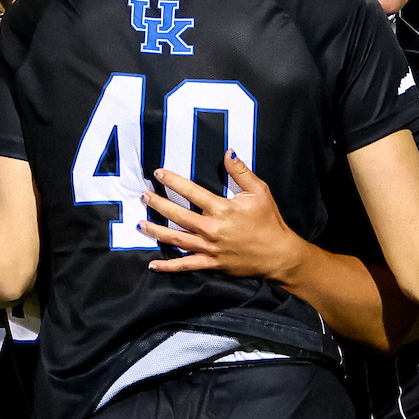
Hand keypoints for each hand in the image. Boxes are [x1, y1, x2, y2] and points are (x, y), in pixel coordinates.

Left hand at [138, 151, 299, 277]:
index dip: (173, 181)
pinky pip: (186, 265)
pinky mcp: (211, 263)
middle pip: (178, 215)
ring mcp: (210, 248)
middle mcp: (212, 228)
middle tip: (143, 196)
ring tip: (140, 224)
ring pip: (177, 239)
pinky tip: (153, 265)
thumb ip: (241, 172)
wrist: (278, 254)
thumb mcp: (259, 192)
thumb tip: (228, 152)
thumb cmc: (269, 221)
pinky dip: (169, 266)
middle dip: (158, 204)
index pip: (191, 191)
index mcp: (222, 209)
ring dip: (156, 231)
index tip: (158, 173)